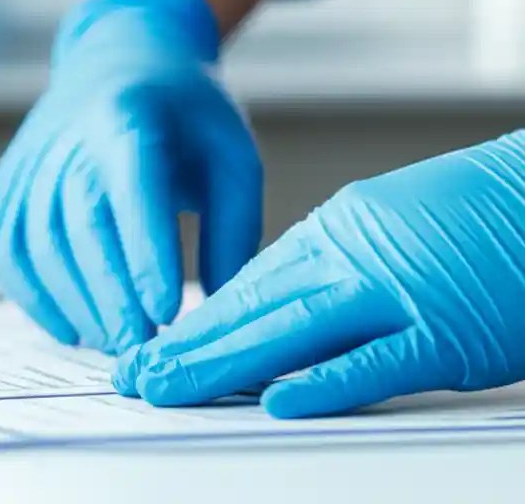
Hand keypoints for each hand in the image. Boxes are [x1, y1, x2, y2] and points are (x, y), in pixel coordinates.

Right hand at [0, 0, 261, 353]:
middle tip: (142, 348)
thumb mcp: (232, 155)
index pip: (131, 190)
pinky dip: (35, 297)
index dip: (145, 253)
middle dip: (110, 296)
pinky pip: (9, 252)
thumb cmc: (184, 112)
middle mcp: (67, 140)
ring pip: (38, 246)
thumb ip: (234, 229)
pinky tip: (73, 327)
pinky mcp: (7, 188)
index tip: (169, 312)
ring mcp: (29, 164)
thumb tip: (219, 310)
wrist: (117, 60)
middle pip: (79, 227)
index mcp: (129, 119)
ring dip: (75, 304)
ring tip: (117, 343)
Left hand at [113, 132, 524, 417]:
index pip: (250, 286)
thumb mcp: (390, 223)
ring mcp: (398, 294)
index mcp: (338, 233)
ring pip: (291, 332)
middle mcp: (355, 258)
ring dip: (222, 364)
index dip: (197, 323)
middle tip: (133, 377)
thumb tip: (281, 302)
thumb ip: (336, 262)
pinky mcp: (446, 333)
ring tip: (167, 387)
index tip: (151, 348)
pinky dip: (324, 381)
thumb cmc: (482, 214)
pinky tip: (275, 399)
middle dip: (187, 347)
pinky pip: (375, 361)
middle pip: (253, 309)